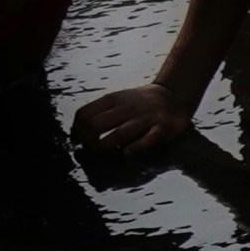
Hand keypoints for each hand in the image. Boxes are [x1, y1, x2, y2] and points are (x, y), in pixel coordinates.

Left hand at [73, 84, 191, 160]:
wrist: (173, 96)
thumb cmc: (140, 102)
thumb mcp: (117, 100)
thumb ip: (100, 111)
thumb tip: (79, 129)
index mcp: (113, 100)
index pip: (84, 114)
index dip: (76, 129)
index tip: (78, 140)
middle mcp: (127, 108)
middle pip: (96, 124)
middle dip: (88, 140)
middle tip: (89, 148)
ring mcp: (145, 119)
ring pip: (119, 134)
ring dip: (106, 145)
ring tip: (102, 151)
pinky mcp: (162, 129)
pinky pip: (147, 140)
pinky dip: (135, 149)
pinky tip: (127, 154)